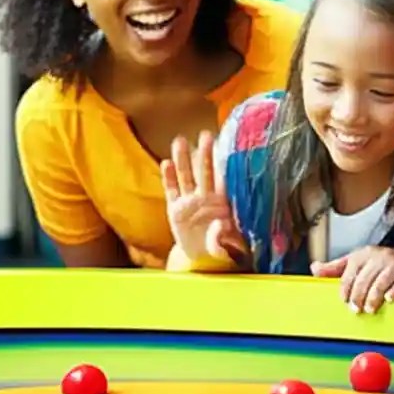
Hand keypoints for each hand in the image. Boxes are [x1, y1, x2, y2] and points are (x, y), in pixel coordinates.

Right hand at [161, 131, 245, 272]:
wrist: (201, 258)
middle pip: (204, 173)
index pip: (222, 180)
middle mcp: (205, 199)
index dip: (223, 165)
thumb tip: (220, 223)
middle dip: (204, 154)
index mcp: (221, 204)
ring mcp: (189, 202)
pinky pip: (171, 190)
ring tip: (180, 140)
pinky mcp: (175, 209)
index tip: (226, 148)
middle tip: (205, 135)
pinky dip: (169, 178)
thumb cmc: (220, 248)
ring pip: (186, 177)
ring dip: (183, 159)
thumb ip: (221, 237)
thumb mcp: (223, 247)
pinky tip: (166, 163)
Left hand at [311, 246, 393, 313]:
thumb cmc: (382, 266)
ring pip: (380, 283)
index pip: (349, 272)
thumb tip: (314, 268)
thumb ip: (336, 268)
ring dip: (373, 298)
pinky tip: (389, 299)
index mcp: (363, 255)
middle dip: (358, 296)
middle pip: (364, 279)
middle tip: (356, 310)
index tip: (344, 301)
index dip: (346, 288)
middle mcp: (379, 256)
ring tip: (371, 310)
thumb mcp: (359, 263)